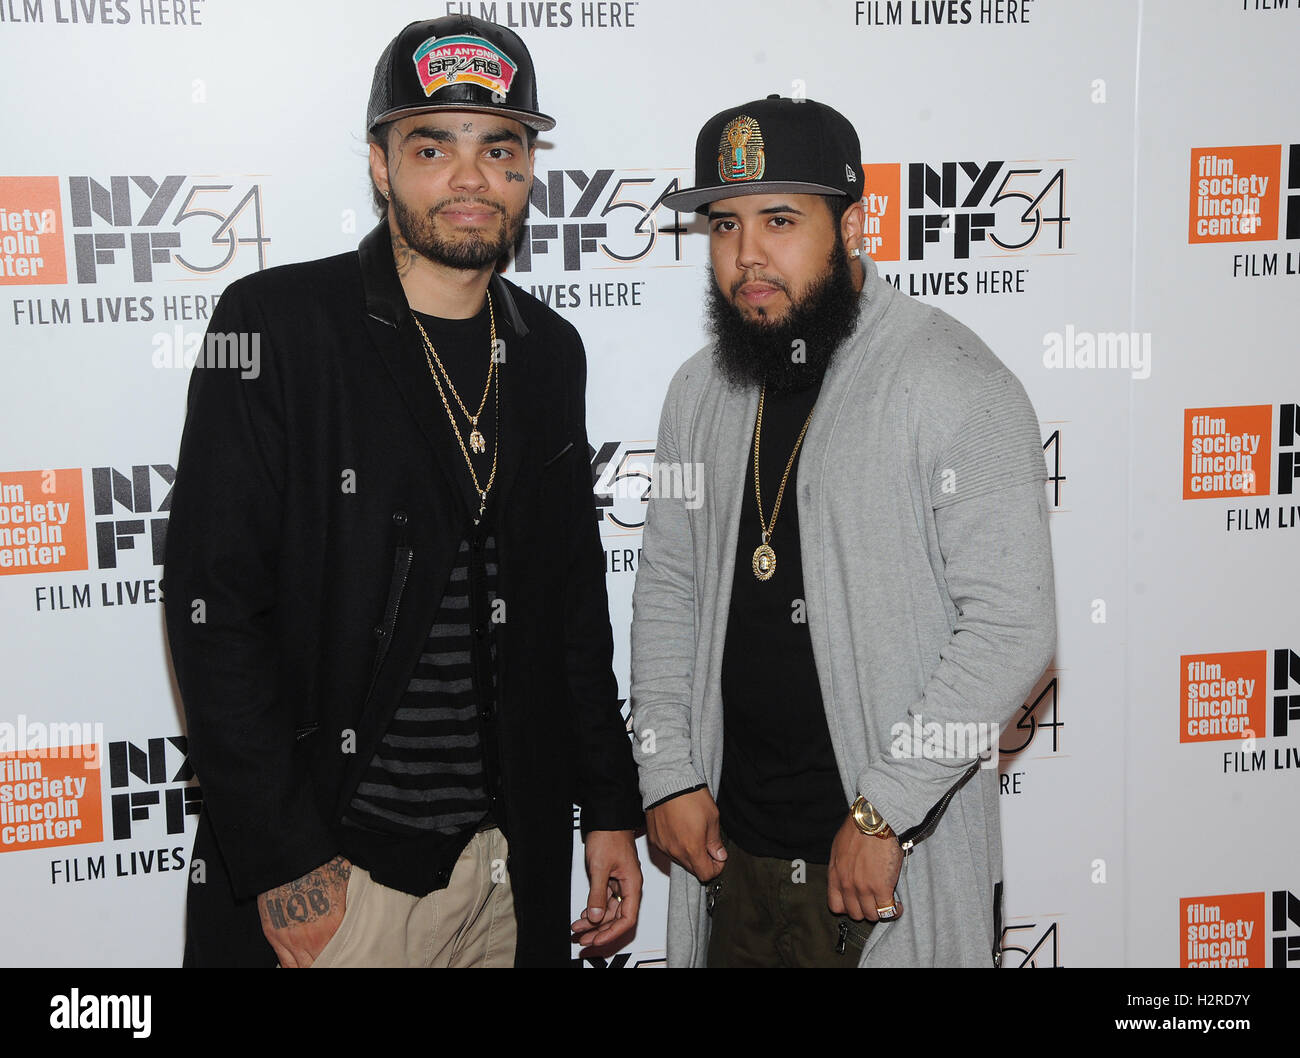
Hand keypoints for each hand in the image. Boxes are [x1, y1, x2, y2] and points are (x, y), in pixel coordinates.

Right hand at [257, 855, 350, 967]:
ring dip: (310, 967)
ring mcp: (292, 939)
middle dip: (326, 964)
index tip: (345, 960)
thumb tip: (366, 907)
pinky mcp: (274, 935)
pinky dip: (292, 969)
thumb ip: (352, 904)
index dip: (343, 959)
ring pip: (303, 968)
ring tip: (316, 965)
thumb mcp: (346, 884)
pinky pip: (285, 963)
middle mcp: (313, 938)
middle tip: (331, 962)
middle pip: (322, 964)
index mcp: (334, 926)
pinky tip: (300, 968)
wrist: (290, 861)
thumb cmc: (319, 868)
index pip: (341, 955)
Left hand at [571, 829, 641, 949]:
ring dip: (594, 922)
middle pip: (617, 918)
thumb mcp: (600, 866)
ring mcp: (619, 883)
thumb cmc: (609, 835)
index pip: (627, 919)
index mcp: (632, 884)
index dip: (612, 933)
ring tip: (578, 929)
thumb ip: (598, 893)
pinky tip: (583, 915)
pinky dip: (594, 909)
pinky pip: (604, 900)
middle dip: (599, 931)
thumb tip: (596, 916)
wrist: (606, 817)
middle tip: (582, 939)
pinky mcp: (610, 878)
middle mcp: (628, 886)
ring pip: (609, 910)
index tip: (596, 940)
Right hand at [645, 788, 725, 882]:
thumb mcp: (712, 817)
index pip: (705, 874)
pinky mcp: (655, 839)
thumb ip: (715, 841)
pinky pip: (668, 850)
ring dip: (688, 853)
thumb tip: (719, 855)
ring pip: (679, 860)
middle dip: (703, 861)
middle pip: (692, 869)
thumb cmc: (689, 796)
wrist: (667, 782)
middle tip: (708, 845)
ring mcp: (663, 846)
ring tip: (693, 834)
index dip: (716, 868)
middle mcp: (675, 851)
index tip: (718, 858)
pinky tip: (680, 830)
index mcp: (692, 849)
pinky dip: (676, 845)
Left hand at [827, 814, 902, 921]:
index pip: (836, 906)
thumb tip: (848, 875)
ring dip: (880, 912)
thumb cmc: (858, 829)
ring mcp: (864, 888)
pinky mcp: (882, 888)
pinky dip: (894, 911)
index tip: (857, 903)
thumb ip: (841, 866)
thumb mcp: (839, 848)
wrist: (873, 821)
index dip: (848, 907)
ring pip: (871, 915)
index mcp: (835, 874)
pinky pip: (887, 911)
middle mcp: (847, 884)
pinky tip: (898, 906)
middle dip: (866, 910)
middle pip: (855, 913)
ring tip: (887, 905)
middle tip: (875, 902)